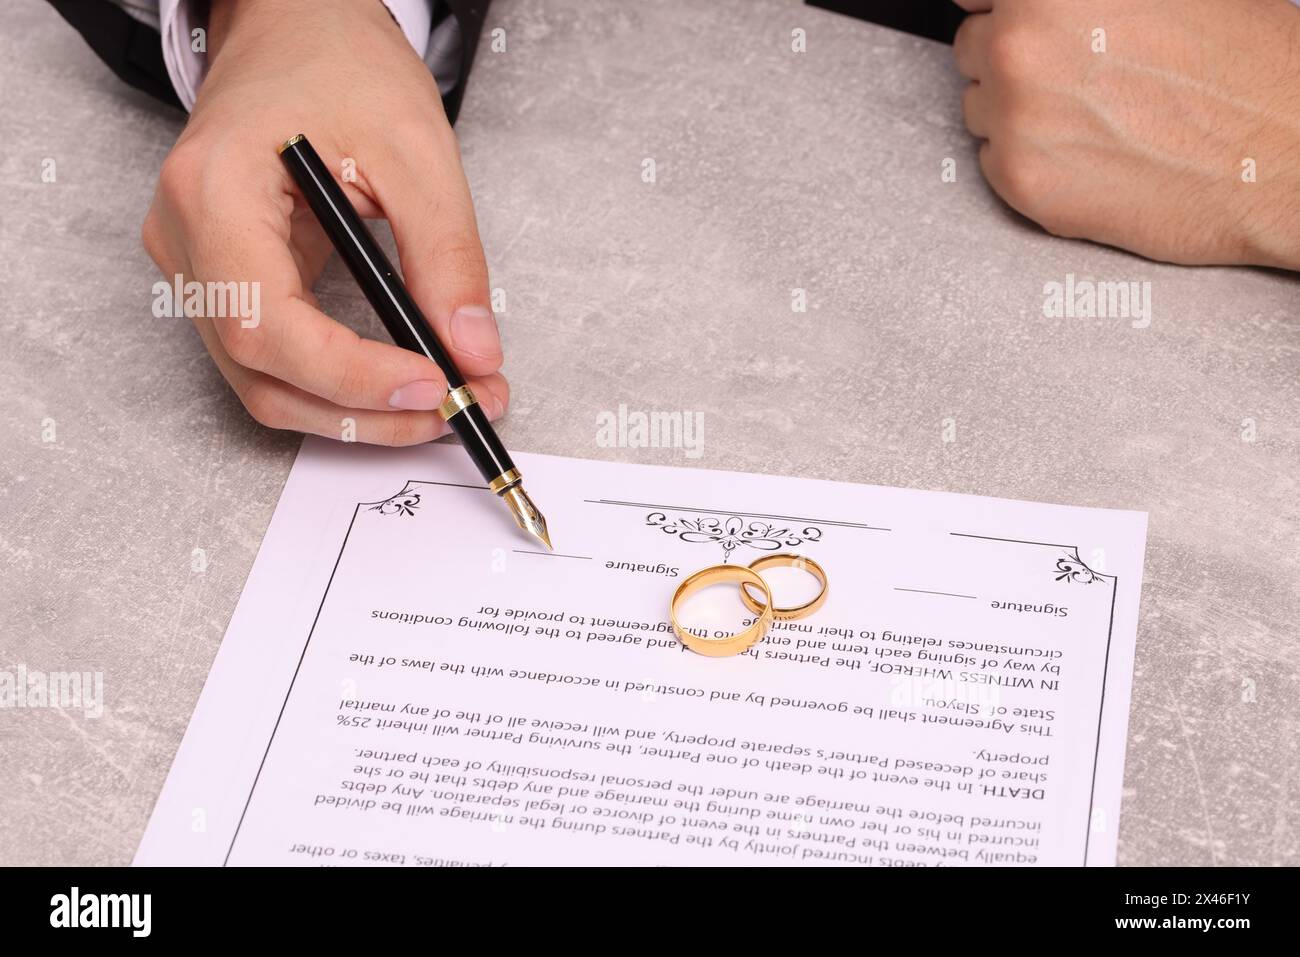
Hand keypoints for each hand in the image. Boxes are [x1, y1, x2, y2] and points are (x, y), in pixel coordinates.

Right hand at [143, 0, 507, 444]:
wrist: (299, 31)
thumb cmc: (340, 65)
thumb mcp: (416, 149)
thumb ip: (447, 256)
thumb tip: (475, 352)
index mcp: (212, 190)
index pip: (265, 322)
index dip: (351, 374)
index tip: (435, 384)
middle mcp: (183, 239)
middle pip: (262, 372)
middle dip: (366, 409)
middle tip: (459, 408)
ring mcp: (196, 267)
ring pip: (266, 384)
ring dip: (357, 413)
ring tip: (445, 401)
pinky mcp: (225, 283)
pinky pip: (275, 363)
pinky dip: (342, 388)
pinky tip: (402, 382)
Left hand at [954, 0, 1299, 268]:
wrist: (1283, 151)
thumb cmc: (1239, 61)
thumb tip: (1031, 3)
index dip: (1000, 6)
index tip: (1011, 16)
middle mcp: (1020, 42)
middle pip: (973, 46)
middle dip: (1015, 57)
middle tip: (1083, 71)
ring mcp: (1014, 114)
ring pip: (978, 106)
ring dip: (1018, 109)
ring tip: (1097, 112)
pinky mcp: (1018, 178)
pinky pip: (992, 160)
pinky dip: (1028, 158)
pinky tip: (1090, 150)